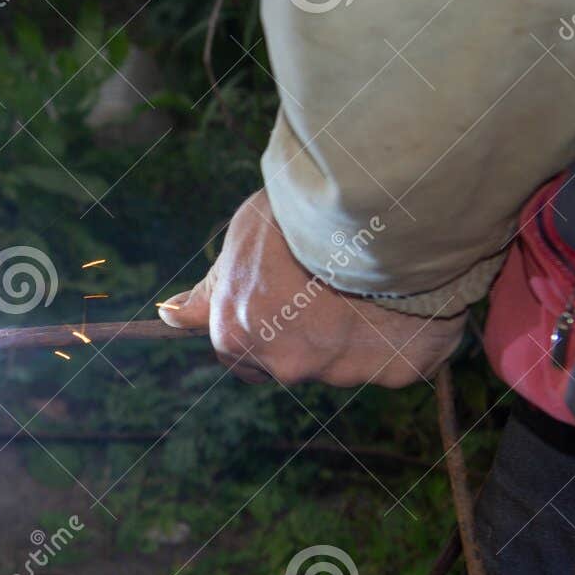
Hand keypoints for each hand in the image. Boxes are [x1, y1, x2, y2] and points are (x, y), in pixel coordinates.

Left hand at [155, 191, 463, 387]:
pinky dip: (401, 334)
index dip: (257, 328)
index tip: (277, 303)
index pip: (235, 357)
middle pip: (290, 364)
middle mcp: (285, 364)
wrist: (367, 202)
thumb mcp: (240, 244)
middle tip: (326, 287)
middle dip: (304, 337)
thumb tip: (169, 314)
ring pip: (345, 363)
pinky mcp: (397, 369)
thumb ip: (212, 290)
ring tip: (368, 281)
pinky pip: (397, 359)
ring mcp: (342, 372)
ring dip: (353, 332)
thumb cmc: (294, 215)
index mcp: (236, 335)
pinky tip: (406, 296)